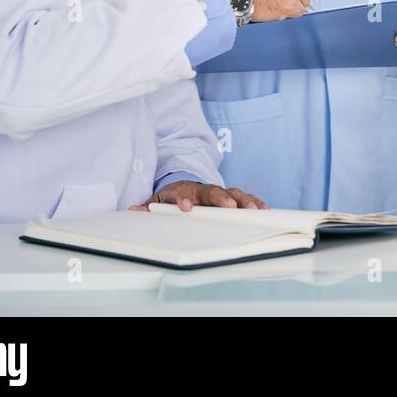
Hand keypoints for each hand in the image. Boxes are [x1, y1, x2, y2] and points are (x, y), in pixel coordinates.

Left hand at [130, 181, 267, 210]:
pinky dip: (254, 202)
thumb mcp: (156, 201)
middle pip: (212, 192)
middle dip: (221, 198)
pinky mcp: (230, 197)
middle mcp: (202, 189)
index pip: (182, 193)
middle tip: (228, 206)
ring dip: (243, 201)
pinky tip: (264, 210)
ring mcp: (217, 192)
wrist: (183, 185)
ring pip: (232, 193)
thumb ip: (147, 207)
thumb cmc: (172, 197)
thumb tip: (133, 210)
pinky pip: (244, 198)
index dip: (184, 199)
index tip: (186, 208)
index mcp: (182, 190)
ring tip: (253, 210)